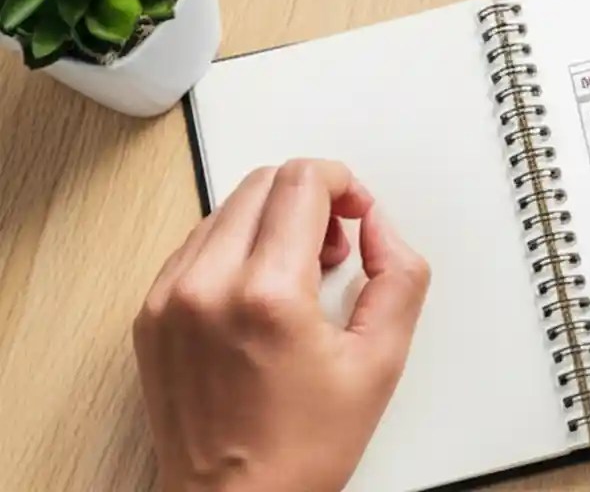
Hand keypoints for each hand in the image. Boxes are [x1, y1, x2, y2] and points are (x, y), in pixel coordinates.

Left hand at [132, 160, 429, 491]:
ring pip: (227, 208)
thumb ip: (398, 274)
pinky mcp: (150, 312)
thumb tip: (378, 225)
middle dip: (310, 200)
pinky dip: (236, 248)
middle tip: (335, 248)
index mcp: (266, 294)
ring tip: (300, 276)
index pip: (301, 182)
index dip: (342, 183)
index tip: (356, 211)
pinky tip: (262, 291)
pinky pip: (197, 245)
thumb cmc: (300, 448)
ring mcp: (169, 298)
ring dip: (272, 221)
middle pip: (262, 183)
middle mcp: (206, 286)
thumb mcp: (382, 360)